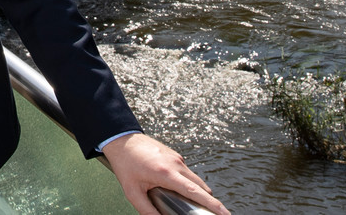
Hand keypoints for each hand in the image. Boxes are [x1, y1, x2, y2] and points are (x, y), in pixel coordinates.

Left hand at [103, 133, 229, 214]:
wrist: (121, 139)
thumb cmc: (125, 164)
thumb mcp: (132, 191)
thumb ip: (146, 209)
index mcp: (167, 173)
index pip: (196, 192)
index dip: (212, 204)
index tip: (224, 213)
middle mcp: (176, 164)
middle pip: (201, 187)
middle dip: (208, 201)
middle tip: (209, 213)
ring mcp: (177, 158)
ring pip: (195, 179)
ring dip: (198, 191)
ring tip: (193, 204)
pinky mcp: (175, 155)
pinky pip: (187, 172)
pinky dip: (188, 182)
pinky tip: (179, 189)